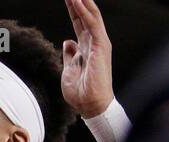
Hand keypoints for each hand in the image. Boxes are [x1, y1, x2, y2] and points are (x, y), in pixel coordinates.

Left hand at [61, 0, 114, 117]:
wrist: (91, 105)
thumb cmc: (81, 91)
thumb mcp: (69, 69)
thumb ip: (70, 55)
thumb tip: (68, 42)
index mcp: (87, 47)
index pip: (79, 23)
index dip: (73, 11)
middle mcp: (95, 42)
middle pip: (86, 16)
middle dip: (78, 2)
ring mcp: (99, 43)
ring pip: (91, 16)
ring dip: (82, 3)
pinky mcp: (101, 46)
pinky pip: (92, 25)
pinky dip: (85, 13)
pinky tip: (78, 2)